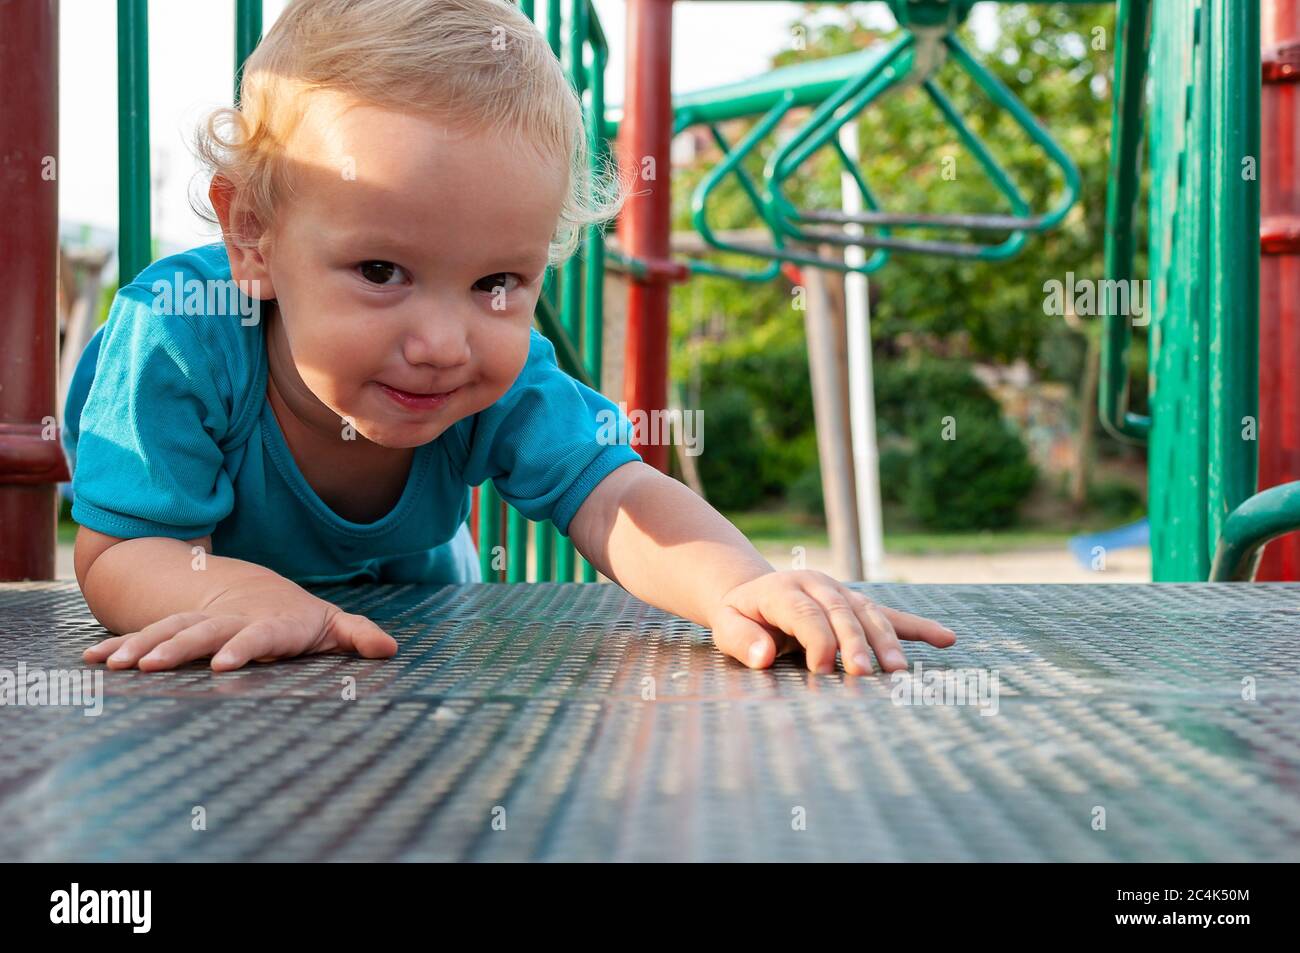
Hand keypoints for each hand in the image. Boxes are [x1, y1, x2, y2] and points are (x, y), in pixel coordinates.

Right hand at [82, 572, 396, 671]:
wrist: (255, 591)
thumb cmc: (297, 618)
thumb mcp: (330, 626)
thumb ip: (358, 636)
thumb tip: (390, 648)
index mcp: (270, 624)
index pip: (256, 635)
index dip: (242, 647)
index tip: (223, 664)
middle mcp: (231, 621)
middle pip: (203, 633)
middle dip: (177, 649)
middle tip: (149, 667)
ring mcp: (201, 624)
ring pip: (169, 632)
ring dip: (141, 647)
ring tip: (114, 664)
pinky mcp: (177, 631)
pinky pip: (145, 636)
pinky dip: (120, 645)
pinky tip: (93, 660)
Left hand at [706, 570, 955, 674]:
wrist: (753, 594)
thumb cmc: (741, 617)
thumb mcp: (727, 625)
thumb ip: (741, 639)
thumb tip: (763, 656)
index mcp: (784, 588)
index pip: (805, 612)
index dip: (816, 639)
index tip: (821, 669)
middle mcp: (817, 584)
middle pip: (842, 613)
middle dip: (855, 644)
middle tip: (864, 674)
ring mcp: (841, 591)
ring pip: (869, 614)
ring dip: (886, 641)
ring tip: (898, 671)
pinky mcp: (857, 603)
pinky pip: (891, 614)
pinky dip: (918, 627)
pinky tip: (945, 639)